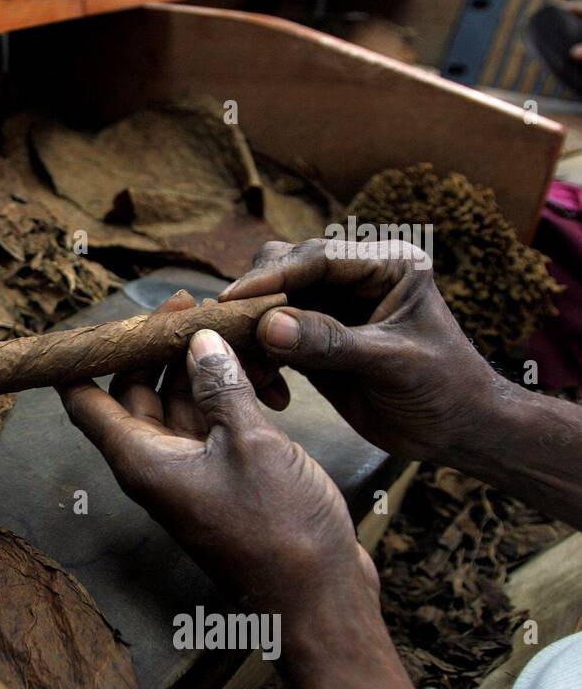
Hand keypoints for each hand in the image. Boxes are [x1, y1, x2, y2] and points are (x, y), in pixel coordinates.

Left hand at [58, 297, 409, 688]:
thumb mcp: (251, 444)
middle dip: (157, 347)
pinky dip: (230, 394)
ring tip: (236, 329)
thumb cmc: (281, 533)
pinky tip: (264, 375)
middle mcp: (157, 465)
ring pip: (180, 403)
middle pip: (135, 392)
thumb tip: (198, 341)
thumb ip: (221, 387)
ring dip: (202, 367)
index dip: (83, 358)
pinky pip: (214, 422)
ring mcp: (192, 471)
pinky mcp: (226, 475)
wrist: (321, 599)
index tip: (99, 317)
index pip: (84, 401)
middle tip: (194, 305)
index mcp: (142, 459)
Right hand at [218, 239, 504, 464]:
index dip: (273, 275)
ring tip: (250, 368)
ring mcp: (333, 310)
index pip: (318, 257)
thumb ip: (330, 342)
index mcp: (386, 266)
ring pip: (272, 303)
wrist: (459, 430)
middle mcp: (355, 280)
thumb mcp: (391, 363)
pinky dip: (263, 360)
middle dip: (257, 300)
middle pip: (286, 269)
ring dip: (254, 333)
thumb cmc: (445, 388)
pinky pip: (273, 339)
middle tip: (230, 332)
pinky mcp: (316, 342)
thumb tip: (268, 324)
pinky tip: (271, 388)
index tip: (233, 297)